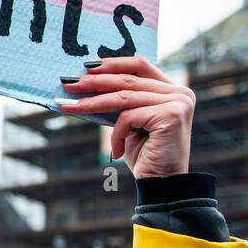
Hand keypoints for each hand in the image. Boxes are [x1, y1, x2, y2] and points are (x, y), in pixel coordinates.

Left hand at [57, 56, 194, 178]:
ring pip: (124, 97)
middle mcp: (179, 92)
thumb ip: (119, 101)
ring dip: (92, 102)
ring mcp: (178, 102)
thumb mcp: (129, 122)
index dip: (112, 63)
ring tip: (68, 106)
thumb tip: (84, 82)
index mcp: (172, 89)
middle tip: (68, 83)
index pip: (139, 65)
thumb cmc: (144, 154)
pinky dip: (116, 133)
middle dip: (94, 82)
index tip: (85, 67)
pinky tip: (115, 150)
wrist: (162, 184)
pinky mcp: (172, 115)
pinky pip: (129, 116)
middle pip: (128, 80)